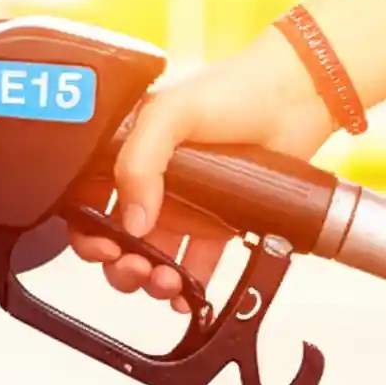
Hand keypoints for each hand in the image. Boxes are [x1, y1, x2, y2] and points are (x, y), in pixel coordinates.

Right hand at [67, 28, 335, 310]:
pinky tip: (190, 294)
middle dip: (121, 265)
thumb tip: (132, 222)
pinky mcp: (217, 222)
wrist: (296, 97)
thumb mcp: (169, 114)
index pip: (89, 201)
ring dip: (153, 280)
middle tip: (137, 269)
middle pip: (118, 240)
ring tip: (169, 282)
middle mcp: (151, 182)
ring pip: (153, 258)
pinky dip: (189, 286)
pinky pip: (196, 264)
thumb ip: (139, 163)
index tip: (104, 249)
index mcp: (126, 152)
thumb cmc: (232, 90)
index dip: (88, 232)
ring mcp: (184, 205)